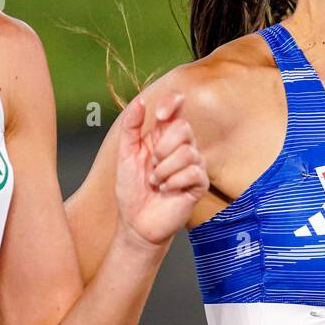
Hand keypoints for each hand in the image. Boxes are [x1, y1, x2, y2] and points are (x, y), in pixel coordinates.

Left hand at [115, 91, 207, 247]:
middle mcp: (182, 147)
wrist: (136, 222)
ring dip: (164, 170)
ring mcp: (193, 165)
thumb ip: (130, 127)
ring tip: (156, 182)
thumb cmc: (131, 190)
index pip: (176, 108)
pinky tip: (166, 190)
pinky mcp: (199, 183)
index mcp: (163, 136)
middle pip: (183, 128)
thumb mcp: (125, 154)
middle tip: (151, 164)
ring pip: (187, 152)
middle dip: (162, 147)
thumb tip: (139, 102)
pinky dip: (173, 182)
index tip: (159, 114)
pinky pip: (193, 172)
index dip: (172, 103)